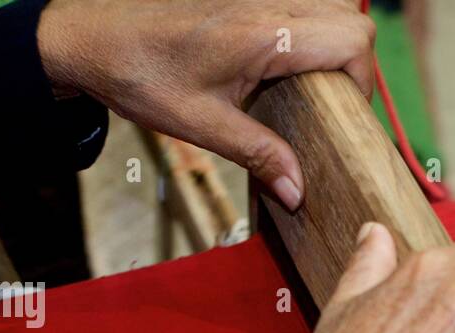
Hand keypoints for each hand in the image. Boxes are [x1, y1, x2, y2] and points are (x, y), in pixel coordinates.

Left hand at [37, 0, 374, 209]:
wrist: (93, 36)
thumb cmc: (140, 74)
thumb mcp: (202, 125)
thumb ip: (260, 155)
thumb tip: (299, 192)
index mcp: (264, 33)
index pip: (352, 43)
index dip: (361, 83)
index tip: (340, 116)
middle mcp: (269, 2)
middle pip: (352, 21)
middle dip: (354, 64)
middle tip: (326, 103)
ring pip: (334, 6)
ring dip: (333, 44)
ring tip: (304, 83)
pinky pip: (303, 3)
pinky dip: (309, 30)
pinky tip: (282, 62)